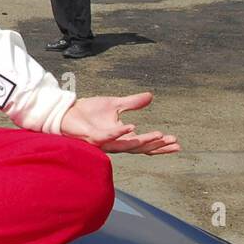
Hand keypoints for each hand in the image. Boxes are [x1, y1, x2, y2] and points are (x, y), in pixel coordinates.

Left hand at [60, 92, 179, 154]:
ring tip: (159, 135)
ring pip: (127, 145)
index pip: (144, 144)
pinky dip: (120, 132)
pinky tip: (132, 127)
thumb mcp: (115, 104)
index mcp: (121, 136)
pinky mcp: (92, 137)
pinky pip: (107, 137)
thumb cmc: (88, 112)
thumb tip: (151, 96)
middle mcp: (115, 142)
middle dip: (157, 145)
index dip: (160, 144)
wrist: (67, 112)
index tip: (176, 142)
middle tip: (174, 142)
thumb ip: (132, 103)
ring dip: (143, 140)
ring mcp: (104, 141)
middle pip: (140, 148)